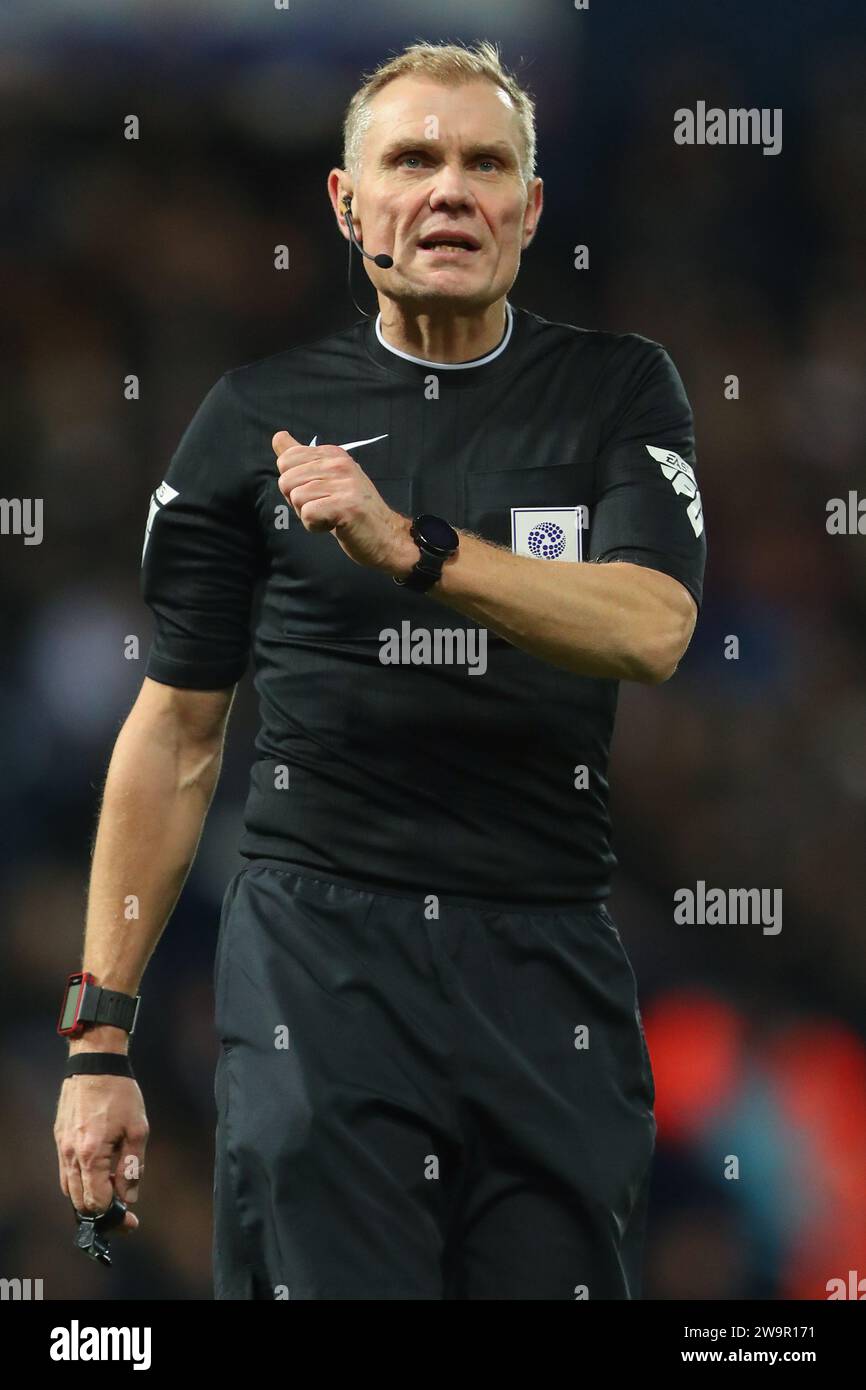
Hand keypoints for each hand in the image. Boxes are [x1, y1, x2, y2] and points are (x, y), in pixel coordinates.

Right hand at [54, 1074, 148, 1233]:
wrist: (94, 1063)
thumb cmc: (120, 1093)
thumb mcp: (138, 1128)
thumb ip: (133, 1166)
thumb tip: (129, 1197)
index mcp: (91, 1154)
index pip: (97, 1202)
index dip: (115, 1217)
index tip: (131, 1220)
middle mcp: (71, 1155)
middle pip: (80, 1202)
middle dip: (102, 1214)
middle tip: (125, 1214)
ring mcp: (62, 1148)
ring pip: (70, 1190)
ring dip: (90, 1199)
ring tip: (113, 1194)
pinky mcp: (60, 1139)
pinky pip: (66, 1173)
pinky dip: (81, 1183)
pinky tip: (100, 1176)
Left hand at [273, 430, 416, 574]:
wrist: (386, 536)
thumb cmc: (352, 510)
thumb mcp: (325, 478)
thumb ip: (300, 459)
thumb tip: (278, 437)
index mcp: (332, 453)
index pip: (286, 460)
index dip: (294, 484)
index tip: (317, 493)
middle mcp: (339, 463)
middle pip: (286, 481)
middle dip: (298, 502)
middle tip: (324, 507)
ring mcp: (344, 483)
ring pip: (296, 498)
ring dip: (308, 516)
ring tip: (331, 516)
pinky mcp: (346, 505)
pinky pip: (308, 514)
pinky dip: (315, 526)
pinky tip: (334, 524)